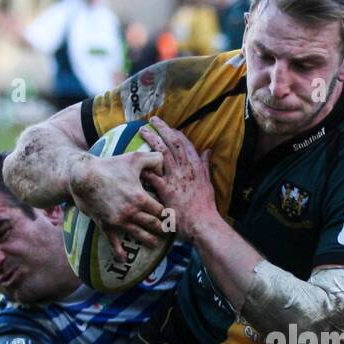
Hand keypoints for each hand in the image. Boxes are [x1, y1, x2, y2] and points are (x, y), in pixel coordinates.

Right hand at [68, 148, 166, 260]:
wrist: (82, 176)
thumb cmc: (109, 165)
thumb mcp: (134, 158)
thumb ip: (153, 159)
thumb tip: (163, 165)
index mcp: (141, 198)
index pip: (161, 211)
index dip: (167, 213)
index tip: (170, 216)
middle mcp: (132, 213)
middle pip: (154, 225)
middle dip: (162, 228)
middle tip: (168, 231)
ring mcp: (119, 221)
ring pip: (140, 236)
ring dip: (150, 241)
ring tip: (155, 243)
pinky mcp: (106, 226)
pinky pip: (114, 244)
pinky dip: (120, 253)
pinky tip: (124, 260)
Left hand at [138, 117, 218, 242]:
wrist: (203, 223)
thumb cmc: (206, 207)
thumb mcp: (208, 183)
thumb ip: (206, 166)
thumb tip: (208, 150)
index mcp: (196, 166)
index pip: (185, 143)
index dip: (175, 133)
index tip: (167, 126)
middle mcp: (186, 169)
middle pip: (172, 143)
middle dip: (162, 129)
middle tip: (152, 120)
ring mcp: (176, 178)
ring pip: (162, 153)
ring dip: (152, 140)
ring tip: (142, 131)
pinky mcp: (166, 190)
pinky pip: (153, 175)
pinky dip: (145, 166)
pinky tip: (135, 159)